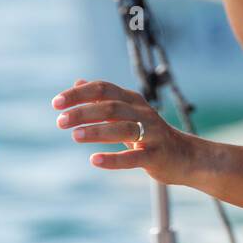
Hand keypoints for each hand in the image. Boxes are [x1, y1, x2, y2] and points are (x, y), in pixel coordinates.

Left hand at [52, 79, 193, 184]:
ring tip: (74, 136)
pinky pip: (134, 157)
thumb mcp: (127, 112)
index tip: (56, 103)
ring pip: (122, 129)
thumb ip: (103, 99)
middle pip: (111, 107)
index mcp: (133, 100)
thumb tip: (78, 81)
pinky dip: (113, 159)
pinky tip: (94, 160)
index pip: (104, 89)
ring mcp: (151, 134)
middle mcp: (143, 113)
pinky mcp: (156, 156)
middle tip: (60, 121)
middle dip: (83, 112)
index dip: (79, 94)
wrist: (186, 156)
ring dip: (96, 131)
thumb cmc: (150, 134)